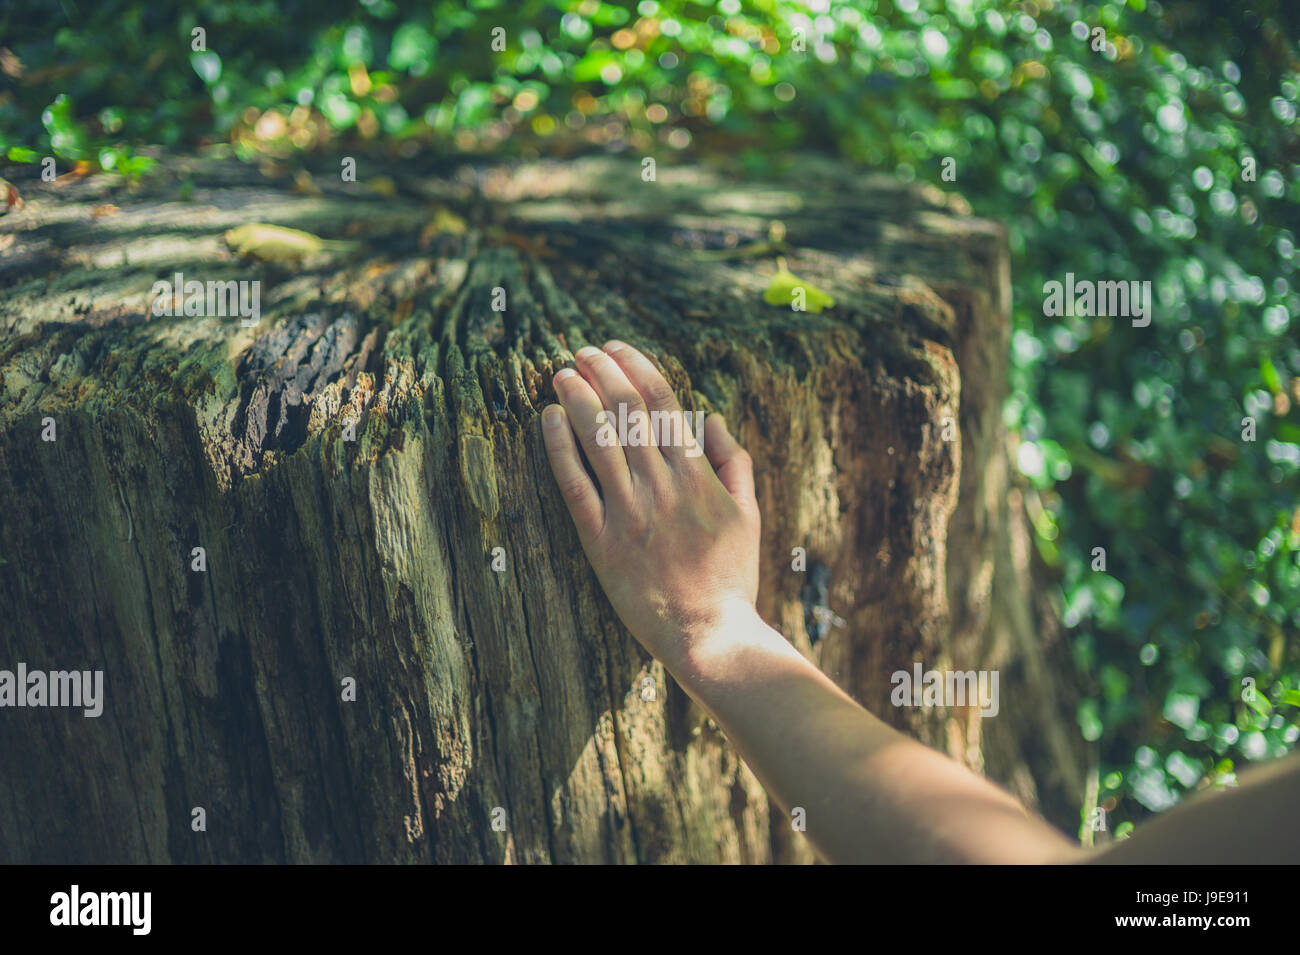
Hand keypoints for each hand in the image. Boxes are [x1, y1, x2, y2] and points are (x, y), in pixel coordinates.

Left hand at [540, 341, 760, 673]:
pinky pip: (575, 485)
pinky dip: (560, 446)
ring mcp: (629, 513)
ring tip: (561, 373)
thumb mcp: (748, 515)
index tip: (616, 348)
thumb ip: (732, 463)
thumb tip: (712, 417)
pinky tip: (548, 419)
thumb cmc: (732, 577)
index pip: (663, 402)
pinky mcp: (601, 542)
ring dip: (578, 398)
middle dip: (602, 372)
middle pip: (626, 411)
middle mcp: (662, 486)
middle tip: (582, 352)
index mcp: (698, 475)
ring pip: (599, 439)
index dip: (636, 367)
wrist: (708, 632)